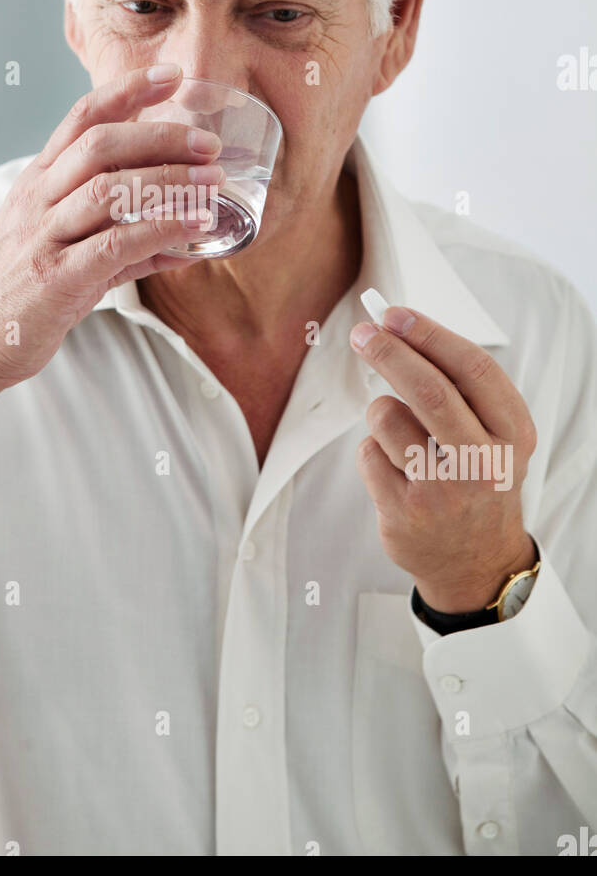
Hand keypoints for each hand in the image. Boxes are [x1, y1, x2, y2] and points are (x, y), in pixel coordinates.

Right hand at [0, 63, 223, 429]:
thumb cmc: (20, 289)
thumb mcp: (62, 246)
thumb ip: (124, 237)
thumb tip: (186, 237)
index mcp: (37, 181)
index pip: (81, 119)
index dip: (127, 92)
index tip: (171, 78)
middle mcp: (37, 199)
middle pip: (101, 145)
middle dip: (161, 137)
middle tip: (209, 145)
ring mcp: (43, 237)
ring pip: (109, 189)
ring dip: (169, 181)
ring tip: (213, 183)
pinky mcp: (55, 278)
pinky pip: (115, 244)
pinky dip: (161, 230)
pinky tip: (195, 228)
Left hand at [350, 305, 537, 611]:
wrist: (476, 561)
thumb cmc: (477, 480)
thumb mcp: (493, 435)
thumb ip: (460, 386)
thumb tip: (400, 328)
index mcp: (512, 433)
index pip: (472, 368)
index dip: (429, 334)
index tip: (395, 314)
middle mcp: (483, 462)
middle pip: (427, 389)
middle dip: (388, 352)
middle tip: (363, 334)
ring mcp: (443, 491)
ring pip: (387, 417)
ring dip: (381, 412)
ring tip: (398, 434)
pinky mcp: (404, 511)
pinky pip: (367, 453)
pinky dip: (371, 451)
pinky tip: (394, 471)